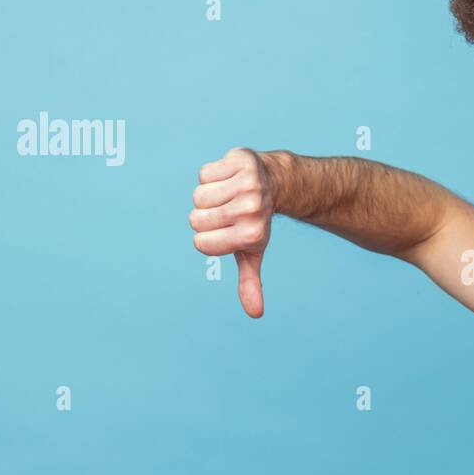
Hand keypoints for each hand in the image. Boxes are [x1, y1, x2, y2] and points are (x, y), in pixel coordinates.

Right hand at [190, 147, 275, 317]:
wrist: (277, 182)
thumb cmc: (257, 221)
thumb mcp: (253, 252)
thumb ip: (250, 283)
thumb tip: (255, 313)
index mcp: (252, 235)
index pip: (201, 243)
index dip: (207, 238)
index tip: (225, 231)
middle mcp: (252, 210)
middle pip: (196, 219)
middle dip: (206, 216)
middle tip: (228, 211)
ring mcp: (248, 184)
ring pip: (198, 195)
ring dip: (208, 195)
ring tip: (229, 195)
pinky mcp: (241, 160)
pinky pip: (205, 173)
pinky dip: (212, 175)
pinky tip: (230, 178)